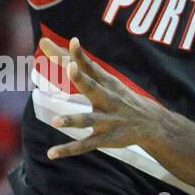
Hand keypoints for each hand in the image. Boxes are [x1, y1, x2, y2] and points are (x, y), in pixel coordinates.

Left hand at [39, 36, 164, 159]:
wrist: (150, 123)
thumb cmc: (117, 96)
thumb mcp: (102, 78)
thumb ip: (74, 62)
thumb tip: (44, 42)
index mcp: (105, 83)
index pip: (90, 67)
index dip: (81, 55)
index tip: (73, 41)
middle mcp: (106, 99)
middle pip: (92, 87)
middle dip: (82, 79)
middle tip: (71, 68)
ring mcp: (106, 120)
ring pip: (87, 120)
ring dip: (72, 120)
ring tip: (55, 121)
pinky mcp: (105, 139)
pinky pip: (84, 145)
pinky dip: (68, 149)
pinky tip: (51, 153)